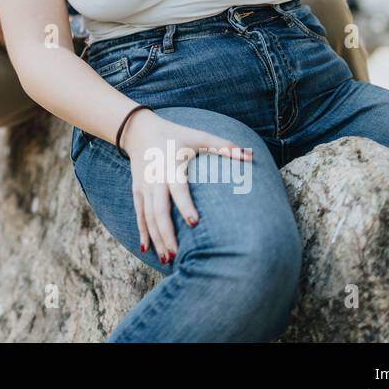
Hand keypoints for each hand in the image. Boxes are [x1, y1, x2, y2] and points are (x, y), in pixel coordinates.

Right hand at [119, 108, 253, 264]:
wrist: (139, 131)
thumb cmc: (175, 135)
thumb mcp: (199, 137)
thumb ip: (224, 146)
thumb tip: (251, 156)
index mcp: (171, 167)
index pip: (178, 190)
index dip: (185, 205)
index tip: (194, 223)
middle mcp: (155, 180)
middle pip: (158, 211)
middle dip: (166, 233)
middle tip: (177, 254)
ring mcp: (144, 187)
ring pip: (148, 217)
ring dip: (156, 238)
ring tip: (167, 258)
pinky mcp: (137, 191)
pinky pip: (139, 215)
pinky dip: (142, 232)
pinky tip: (147, 249)